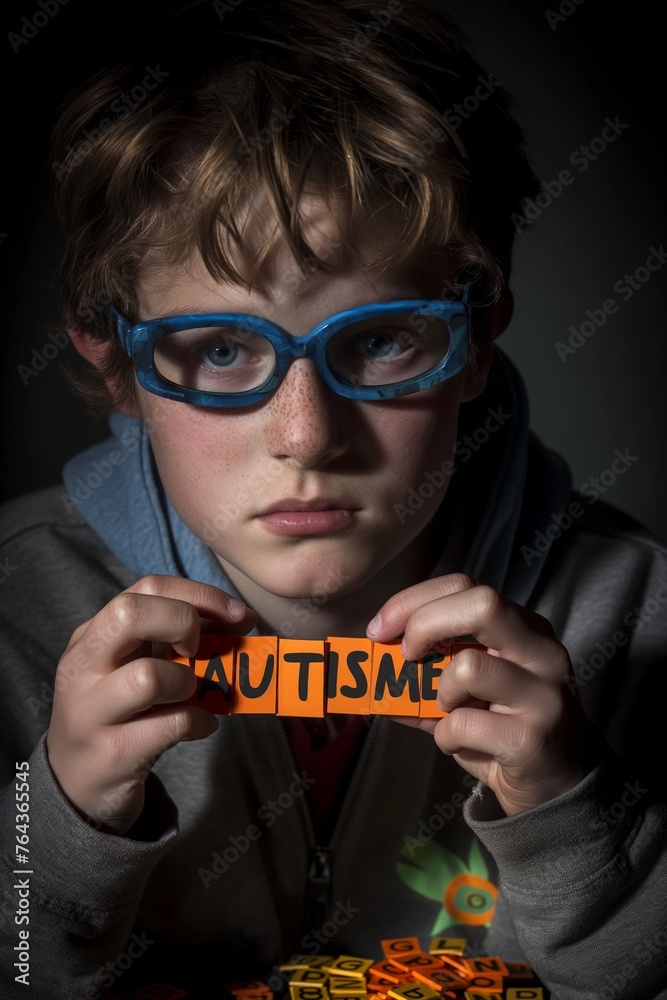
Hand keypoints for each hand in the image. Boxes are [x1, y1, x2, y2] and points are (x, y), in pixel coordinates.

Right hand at [46, 575, 255, 833]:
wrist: (76, 781)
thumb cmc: (120, 711)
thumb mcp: (135, 664)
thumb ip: (178, 638)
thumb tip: (243, 617)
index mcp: (93, 635)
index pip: (147, 588)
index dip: (199, 594)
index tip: (237, 614)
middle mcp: (82, 666)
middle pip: (130, 614)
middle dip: (183, 623)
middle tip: (199, 650)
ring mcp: (91, 712)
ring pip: (148, 676)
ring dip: (189, 682)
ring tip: (195, 694)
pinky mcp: (111, 753)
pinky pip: (171, 724)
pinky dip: (200, 721)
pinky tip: (202, 725)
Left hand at [367, 573, 590, 815]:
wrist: (555, 785)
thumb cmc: (504, 725)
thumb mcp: (469, 688)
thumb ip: (426, 670)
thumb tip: (371, 662)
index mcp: (524, 627)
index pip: (465, 586)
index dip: (413, 601)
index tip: (380, 629)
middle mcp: (541, 651)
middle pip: (483, 603)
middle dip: (425, 624)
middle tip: (405, 656)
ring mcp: (543, 694)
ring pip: (470, 667)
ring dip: (439, 693)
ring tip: (446, 710)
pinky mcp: (532, 739)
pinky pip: (464, 723)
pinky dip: (445, 736)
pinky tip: (457, 742)